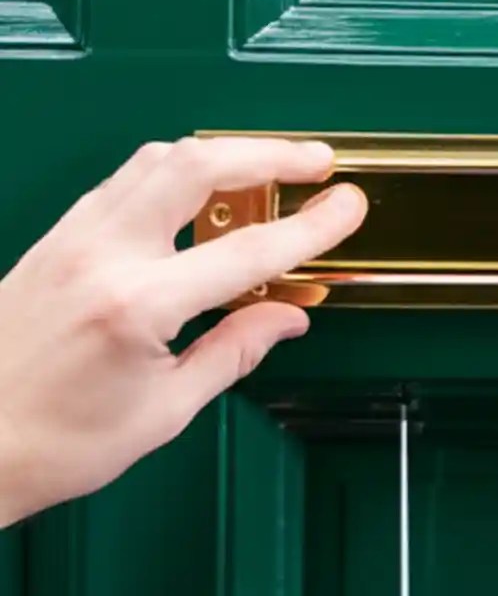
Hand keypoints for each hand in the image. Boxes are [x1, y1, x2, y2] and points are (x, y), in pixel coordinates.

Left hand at [0, 137, 366, 526]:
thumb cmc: (53, 442)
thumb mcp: (164, 410)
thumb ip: (234, 351)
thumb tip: (285, 317)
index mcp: (136, 306)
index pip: (249, 250)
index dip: (311, 227)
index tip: (346, 207)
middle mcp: (100, 256)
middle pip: (197, 166)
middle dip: (268, 154)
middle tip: (316, 162)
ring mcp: (72, 239)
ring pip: (157, 160)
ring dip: (221, 154)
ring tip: (266, 169)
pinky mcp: (57, 239)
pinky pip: (126, 181)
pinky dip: (175, 172)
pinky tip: (201, 194)